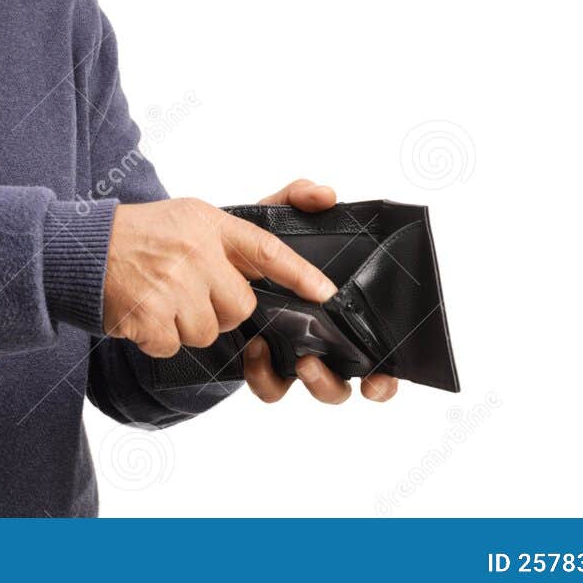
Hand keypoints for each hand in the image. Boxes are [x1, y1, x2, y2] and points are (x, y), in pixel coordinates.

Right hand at [103, 194, 336, 358]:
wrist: (81, 249)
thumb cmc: (144, 234)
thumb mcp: (193, 216)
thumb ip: (245, 228)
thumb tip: (321, 195)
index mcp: (208, 224)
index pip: (264, 249)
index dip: (298, 273)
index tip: (323, 292)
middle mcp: (193, 252)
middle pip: (239, 306)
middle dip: (219, 309)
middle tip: (189, 291)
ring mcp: (170, 284)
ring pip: (207, 331)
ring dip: (185, 325)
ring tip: (161, 298)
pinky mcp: (148, 314)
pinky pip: (173, 345)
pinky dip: (157, 337)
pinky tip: (143, 312)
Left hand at [241, 179, 398, 404]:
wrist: (196, 261)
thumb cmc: (249, 244)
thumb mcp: (271, 217)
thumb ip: (296, 199)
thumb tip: (325, 194)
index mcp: (336, 308)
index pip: (375, 348)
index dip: (386, 374)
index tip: (382, 375)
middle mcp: (322, 337)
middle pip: (351, 379)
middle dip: (354, 384)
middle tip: (338, 371)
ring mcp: (293, 353)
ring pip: (319, 388)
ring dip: (318, 382)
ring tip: (302, 362)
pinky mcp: (262, 364)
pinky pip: (272, 387)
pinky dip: (267, 375)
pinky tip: (255, 349)